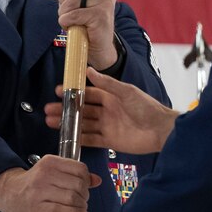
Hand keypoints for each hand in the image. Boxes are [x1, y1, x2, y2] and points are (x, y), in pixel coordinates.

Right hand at [0, 156, 99, 211]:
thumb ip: (74, 174)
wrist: (8, 193)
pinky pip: (66, 211)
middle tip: (83, 198)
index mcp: (49, 162)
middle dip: (85, 194)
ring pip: (73, 198)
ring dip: (82, 205)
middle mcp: (45, 175)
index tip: (84, 186)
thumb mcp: (52, 172)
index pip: (80, 169)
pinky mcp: (39, 208)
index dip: (87, 179)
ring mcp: (41, 192)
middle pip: (78, 185)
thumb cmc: (33, 183)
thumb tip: (98, 180)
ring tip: (80, 206)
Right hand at [45, 67, 178, 154]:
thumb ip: (107, 83)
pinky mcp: (110, 141)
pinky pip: (91, 139)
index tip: (59, 92)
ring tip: (51, 122)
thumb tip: (90, 70)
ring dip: (68, 123)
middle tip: (49, 109)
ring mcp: (107, 126)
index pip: (88, 93)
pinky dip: (79, 139)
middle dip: (65, 109)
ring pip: (83, 124)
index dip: (73, 93)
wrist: (162, 130)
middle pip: (82, 110)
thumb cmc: (148, 108)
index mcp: (111, 97)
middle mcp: (107, 111)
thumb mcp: (127, 92)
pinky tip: (67, 137)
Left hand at [57, 0, 118, 70]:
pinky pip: (72, 14)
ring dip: (64, 12)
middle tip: (69, 12)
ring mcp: (106, 2)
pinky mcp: (101, 16)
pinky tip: (73, 26)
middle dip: (64, 0)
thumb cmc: (86, 20)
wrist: (98, 46)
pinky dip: (66, 22)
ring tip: (71, 20)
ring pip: (71, 0)